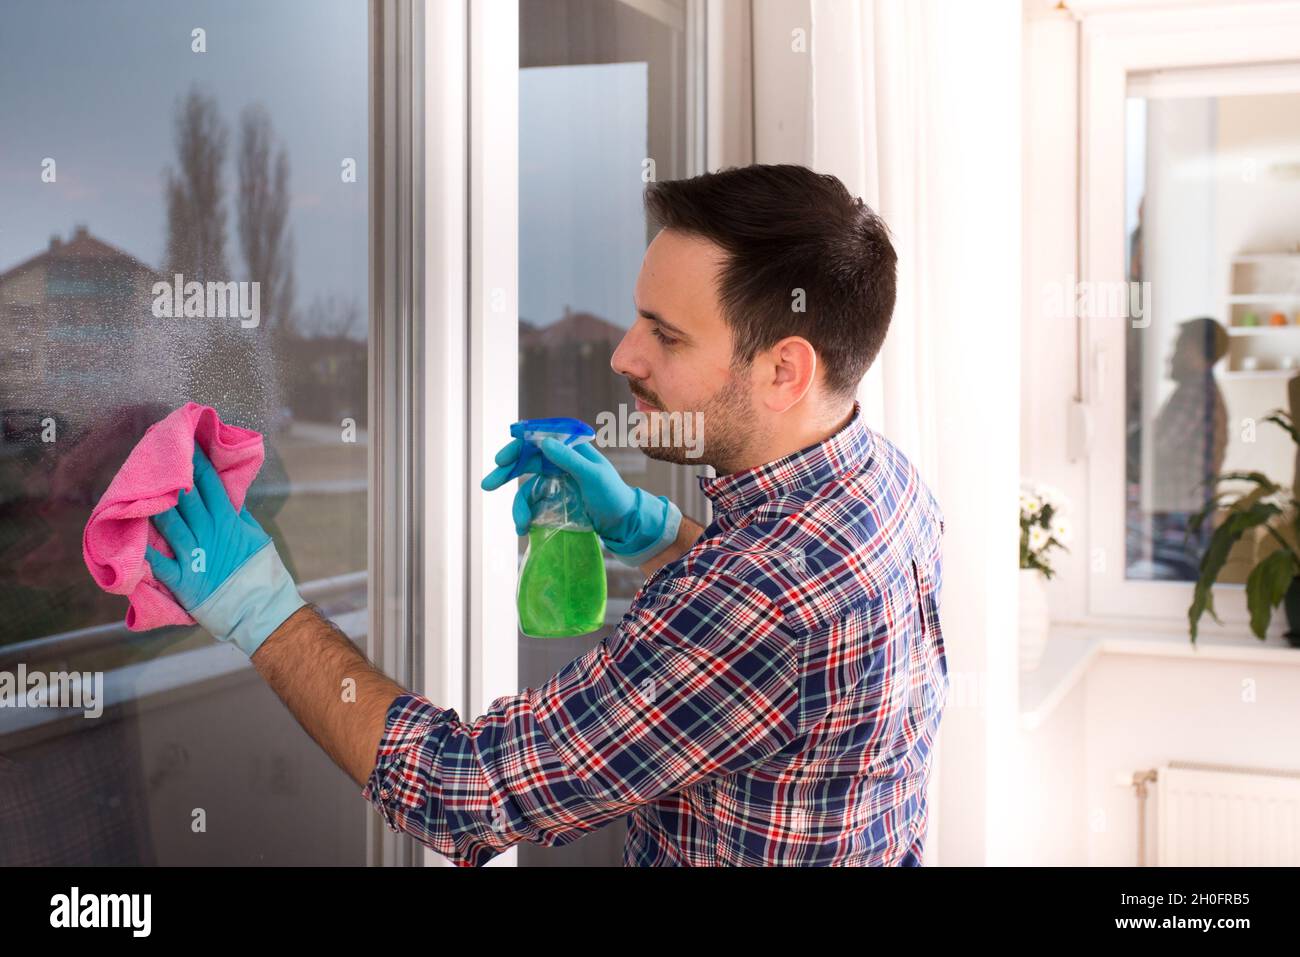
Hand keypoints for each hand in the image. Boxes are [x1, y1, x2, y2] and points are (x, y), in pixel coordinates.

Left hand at [145, 444, 304, 655]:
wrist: (260, 608)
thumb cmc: (261, 573)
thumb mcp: (257, 538)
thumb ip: (239, 518)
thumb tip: (228, 499)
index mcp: (228, 521)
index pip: (209, 484)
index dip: (196, 462)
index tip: (186, 443)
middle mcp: (208, 533)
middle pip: (186, 498)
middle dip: (172, 475)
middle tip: (157, 454)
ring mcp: (194, 555)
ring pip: (169, 523)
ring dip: (155, 505)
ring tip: (140, 487)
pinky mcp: (183, 579)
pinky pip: (158, 562)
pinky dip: (143, 550)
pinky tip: (128, 536)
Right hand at [479, 435, 681, 566]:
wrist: (623, 522)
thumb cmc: (612, 494)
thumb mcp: (592, 476)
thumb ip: (569, 459)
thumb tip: (543, 442)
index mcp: (569, 449)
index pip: (538, 440)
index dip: (517, 447)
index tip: (502, 460)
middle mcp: (559, 462)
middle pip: (525, 462)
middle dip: (505, 473)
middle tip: (487, 485)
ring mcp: (554, 481)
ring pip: (526, 487)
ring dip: (518, 504)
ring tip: (520, 524)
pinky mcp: (553, 500)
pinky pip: (532, 504)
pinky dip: (525, 514)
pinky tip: (524, 527)